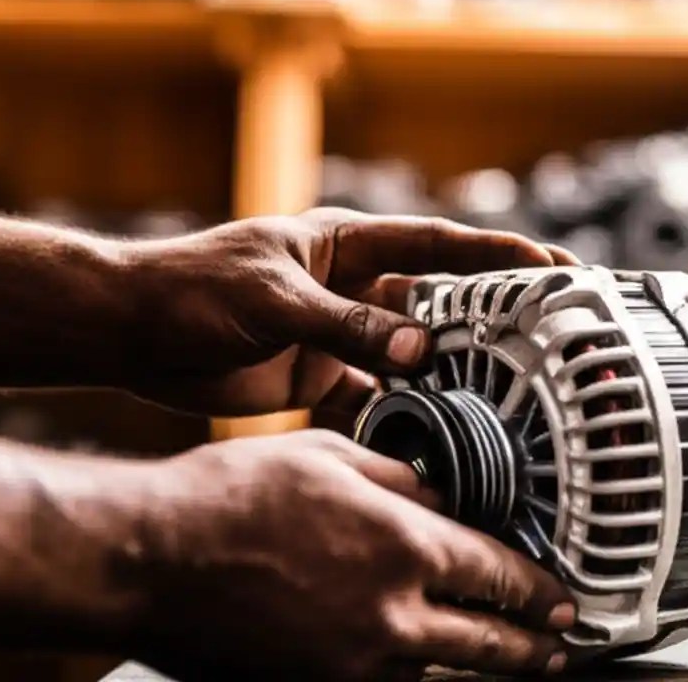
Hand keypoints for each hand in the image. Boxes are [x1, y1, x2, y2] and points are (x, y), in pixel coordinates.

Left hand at [122, 208, 576, 422]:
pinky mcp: (320, 379)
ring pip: (414, 356)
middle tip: (550, 340)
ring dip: (452, 375)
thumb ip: (346, 326)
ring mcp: (340, 335)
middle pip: (440, 302)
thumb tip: (420, 352)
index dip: (500, 255)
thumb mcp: (274, 301)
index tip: (556, 267)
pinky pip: (378, 400)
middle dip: (492, 318)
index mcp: (347, 244)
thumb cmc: (191, 290)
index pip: (439, 244)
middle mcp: (353, 287)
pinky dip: (403, 419)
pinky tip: (436, 442)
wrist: (130, 334)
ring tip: (507, 399)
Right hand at [130, 429, 575, 680]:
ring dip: (465, 664)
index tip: (562, 603)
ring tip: (488, 656)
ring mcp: (351, 666)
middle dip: (532, 650)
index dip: (540, 592)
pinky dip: (405, 676)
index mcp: (402, 549)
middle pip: (487, 646)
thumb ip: (400, 480)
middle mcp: (389, 620)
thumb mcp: (329, 456)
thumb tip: (442, 496)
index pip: (499, 577)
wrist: (146, 559)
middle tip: (557, 651)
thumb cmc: (227, 498)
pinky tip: (409, 664)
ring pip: (434, 673)